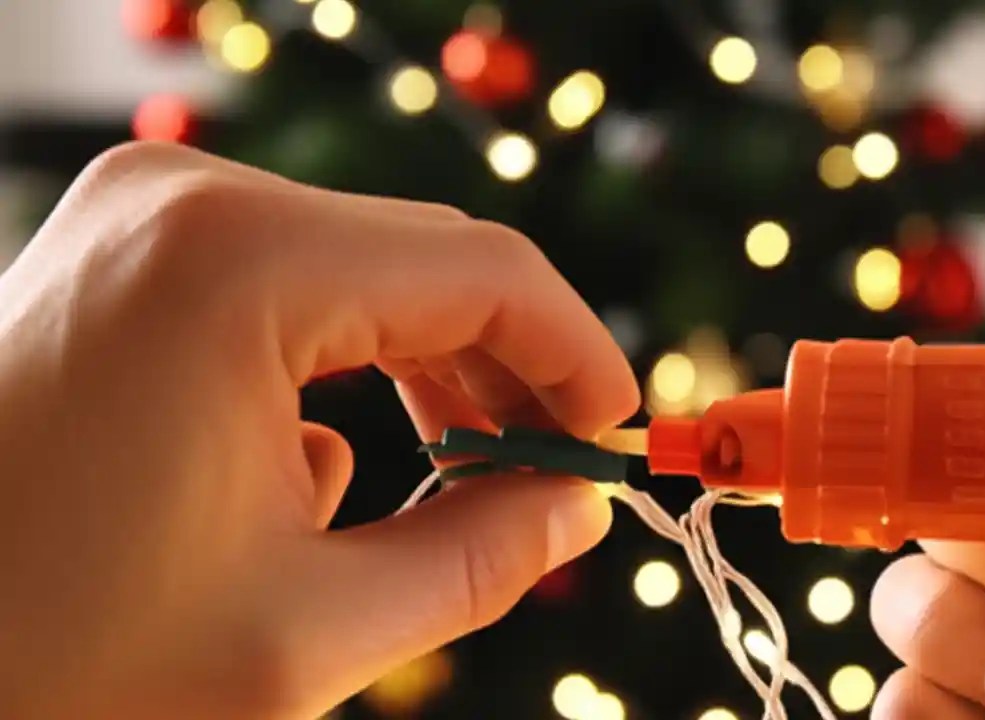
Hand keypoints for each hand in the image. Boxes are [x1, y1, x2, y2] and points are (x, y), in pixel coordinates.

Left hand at [0, 142, 638, 718]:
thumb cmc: (53, 663)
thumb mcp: (302, 634)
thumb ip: (476, 556)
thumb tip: (572, 507)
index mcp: (238, 267)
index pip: (488, 273)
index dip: (578, 358)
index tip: (618, 439)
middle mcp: (186, 209)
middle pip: (428, 264)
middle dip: (509, 373)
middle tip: (555, 477)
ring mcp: (142, 224)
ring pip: (361, 276)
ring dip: (430, 375)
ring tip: (464, 483)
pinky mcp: (120, 260)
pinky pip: (283, 292)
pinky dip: (342, 370)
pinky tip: (323, 476)